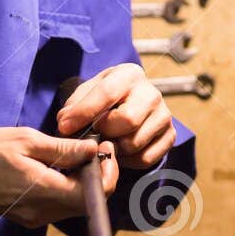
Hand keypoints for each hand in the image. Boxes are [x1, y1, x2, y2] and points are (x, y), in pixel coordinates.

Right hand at [0, 126, 116, 227]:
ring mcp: (35, 218)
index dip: (107, 173)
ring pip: (75, 205)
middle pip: (89, 202)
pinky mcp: (28, 217)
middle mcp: (43, 213)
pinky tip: (59, 167)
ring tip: (76, 154)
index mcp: (44, 191)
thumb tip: (94, 151)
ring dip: (83, 182)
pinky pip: (59, 205)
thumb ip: (63, 149)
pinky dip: (67, 188)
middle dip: (98, 176)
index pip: (95, 194)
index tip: (104, 148)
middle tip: (94, 148)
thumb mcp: (26, 140)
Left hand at [56, 63, 175, 168]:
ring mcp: (164, 115)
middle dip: (104, 132)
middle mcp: (152, 93)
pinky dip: (128, 161)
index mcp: (129, 75)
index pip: (107, 93)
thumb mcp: (86, 93)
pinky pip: (145, 158)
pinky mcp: (170, 136)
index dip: (84, 113)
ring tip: (105, 143)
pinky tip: (120, 152)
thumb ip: (74, 107)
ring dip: (114, 149)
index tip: (64, 127)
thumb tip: (66, 125)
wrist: (129, 104)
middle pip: (128, 120)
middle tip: (93, 135)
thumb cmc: (104, 98)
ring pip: (135, 143)